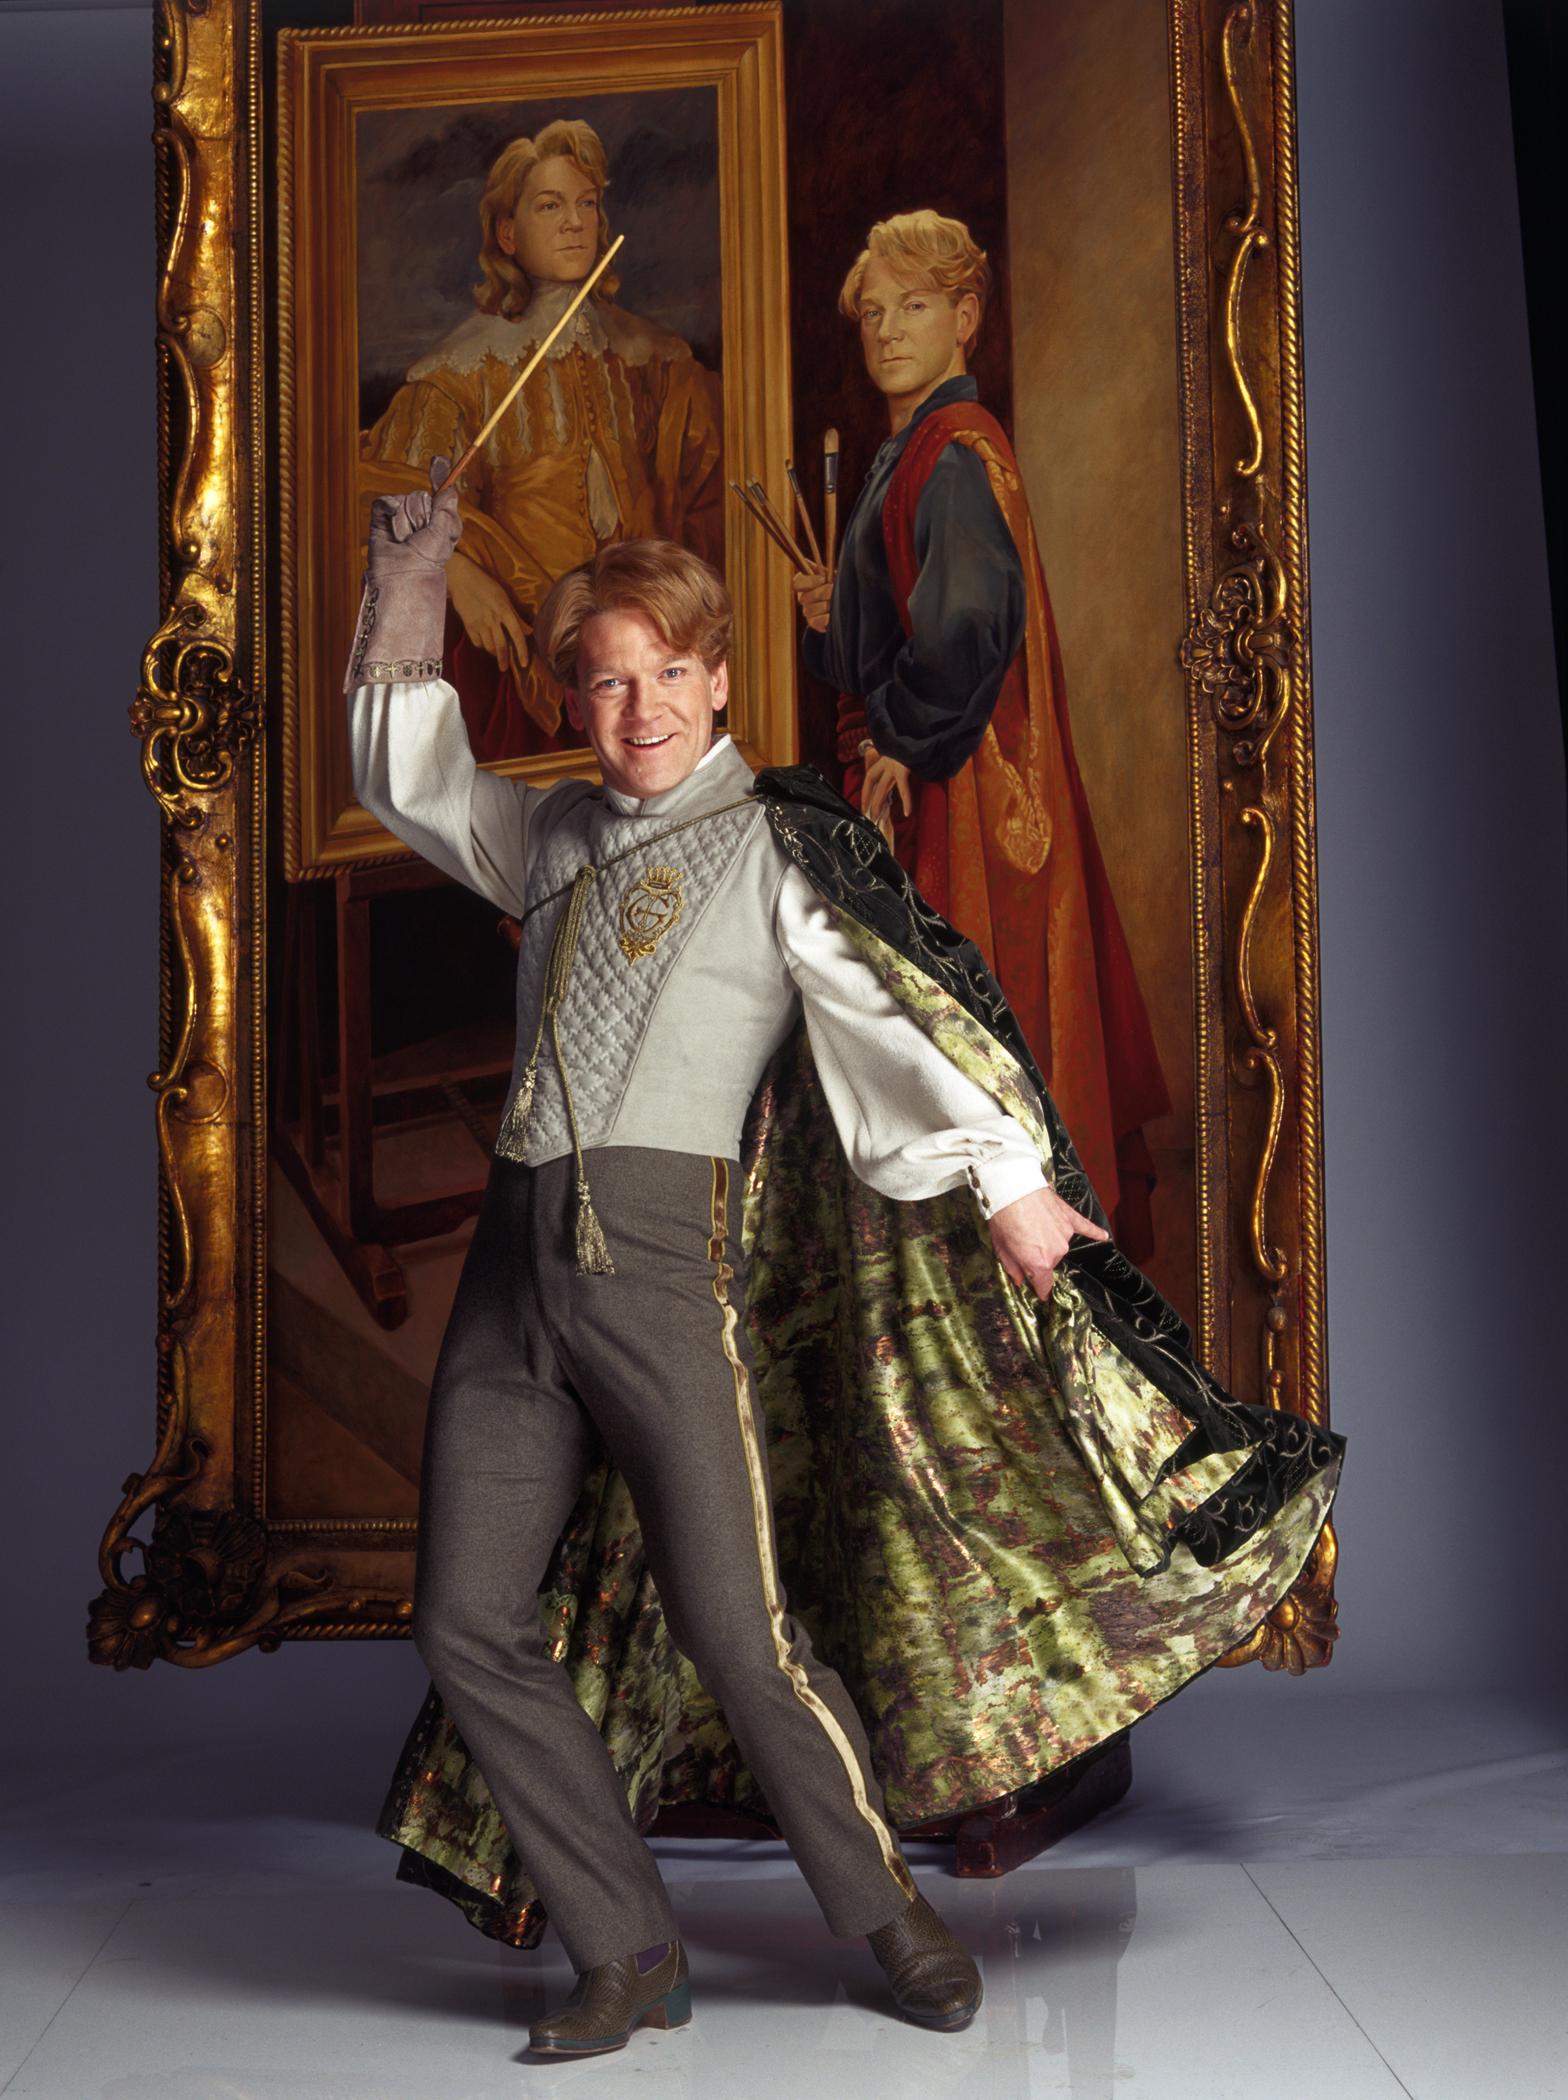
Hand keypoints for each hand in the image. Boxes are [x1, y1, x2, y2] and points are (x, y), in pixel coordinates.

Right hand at [368, 454, 461, 574]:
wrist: (404, 574)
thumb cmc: (428, 559)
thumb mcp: (445, 533)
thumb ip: (446, 508)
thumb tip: (449, 488)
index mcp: (438, 517)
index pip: (439, 493)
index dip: (440, 476)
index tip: (438, 461)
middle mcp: (418, 514)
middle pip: (421, 497)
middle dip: (423, 517)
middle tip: (421, 536)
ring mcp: (399, 515)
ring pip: (405, 501)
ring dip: (408, 522)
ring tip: (406, 541)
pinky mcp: (381, 517)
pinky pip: (386, 501)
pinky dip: (389, 510)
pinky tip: (393, 527)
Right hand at [447, 550, 530, 678]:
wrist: (462, 577)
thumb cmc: (486, 584)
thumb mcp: (504, 597)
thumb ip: (516, 616)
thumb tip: (529, 631)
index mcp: (504, 611)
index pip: (517, 635)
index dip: (522, 651)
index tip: (524, 663)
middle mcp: (493, 619)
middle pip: (501, 645)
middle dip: (503, 660)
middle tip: (505, 668)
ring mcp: (479, 623)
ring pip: (488, 645)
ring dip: (493, 652)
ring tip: (495, 653)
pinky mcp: (468, 624)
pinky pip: (476, 641)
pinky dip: (481, 645)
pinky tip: (483, 643)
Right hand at [792, 561, 831, 632]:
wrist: (847, 599)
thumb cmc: (837, 583)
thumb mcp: (829, 573)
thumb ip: (819, 568)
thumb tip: (806, 561)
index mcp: (804, 583)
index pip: (796, 583)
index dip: (809, 582)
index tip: (823, 579)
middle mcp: (803, 598)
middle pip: (805, 598)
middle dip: (823, 593)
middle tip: (834, 589)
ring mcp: (807, 612)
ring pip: (809, 611)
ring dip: (826, 606)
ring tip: (836, 602)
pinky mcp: (813, 623)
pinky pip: (815, 622)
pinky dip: (825, 618)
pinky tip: (832, 614)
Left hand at [861, 749, 911, 834]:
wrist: (917, 733)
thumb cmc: (911, 746)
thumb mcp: (901, 753)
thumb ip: (896, 763)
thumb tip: (896, 773)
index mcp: (885, 760)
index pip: (870, 779)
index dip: (865, 793)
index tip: (864, 806)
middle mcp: (887, 763)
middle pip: (875, 786)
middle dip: (871, 802)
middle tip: (870, 816)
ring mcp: (894, 766)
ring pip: (883, 789)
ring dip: (879, 804)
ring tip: (876, 818)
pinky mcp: (903, 769)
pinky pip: (904, 788)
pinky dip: (907, 801)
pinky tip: (908, 813)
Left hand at [987, 1183, 1109, 1298]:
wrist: (1012, 1188)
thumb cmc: (1003, 1218)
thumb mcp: (1000, 1248)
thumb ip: (1012, 1268)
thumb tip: (1020, 1280)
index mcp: (1038, 1263)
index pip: (1044, 1285)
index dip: (1040, 1289)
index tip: (1040, 1293)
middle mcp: (1057, 1251)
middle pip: (1050, 1262)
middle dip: (1038, 1256)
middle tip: (1022, 1240)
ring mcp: (1066, 1234)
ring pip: (1060, 1245)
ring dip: (1049, 1239)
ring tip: (1033, 1224)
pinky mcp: (1070, 1217)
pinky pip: (1086, 1227)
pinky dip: (1094, 1232)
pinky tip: (1103, 1236)